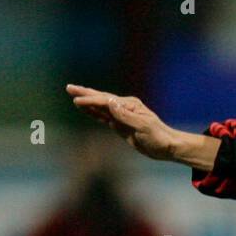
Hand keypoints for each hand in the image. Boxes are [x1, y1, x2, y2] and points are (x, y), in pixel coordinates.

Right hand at [66, 84, 181, 160]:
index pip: (106, 101)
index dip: (91, 100)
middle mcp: (124, 107)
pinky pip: (103, 117)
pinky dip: (93, 112)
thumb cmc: (158, 137)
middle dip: (85, 93)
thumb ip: (125, 115)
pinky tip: (84, 108)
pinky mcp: (120, 125)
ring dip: (87, 101)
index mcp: (130, 105)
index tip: (77, 100)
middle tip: (69, 87)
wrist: (166, 147)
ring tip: (73, 95)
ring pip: (100, 107)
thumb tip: (110, 102)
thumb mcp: (142, 126)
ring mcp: (121, 115)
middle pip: (101, 99)